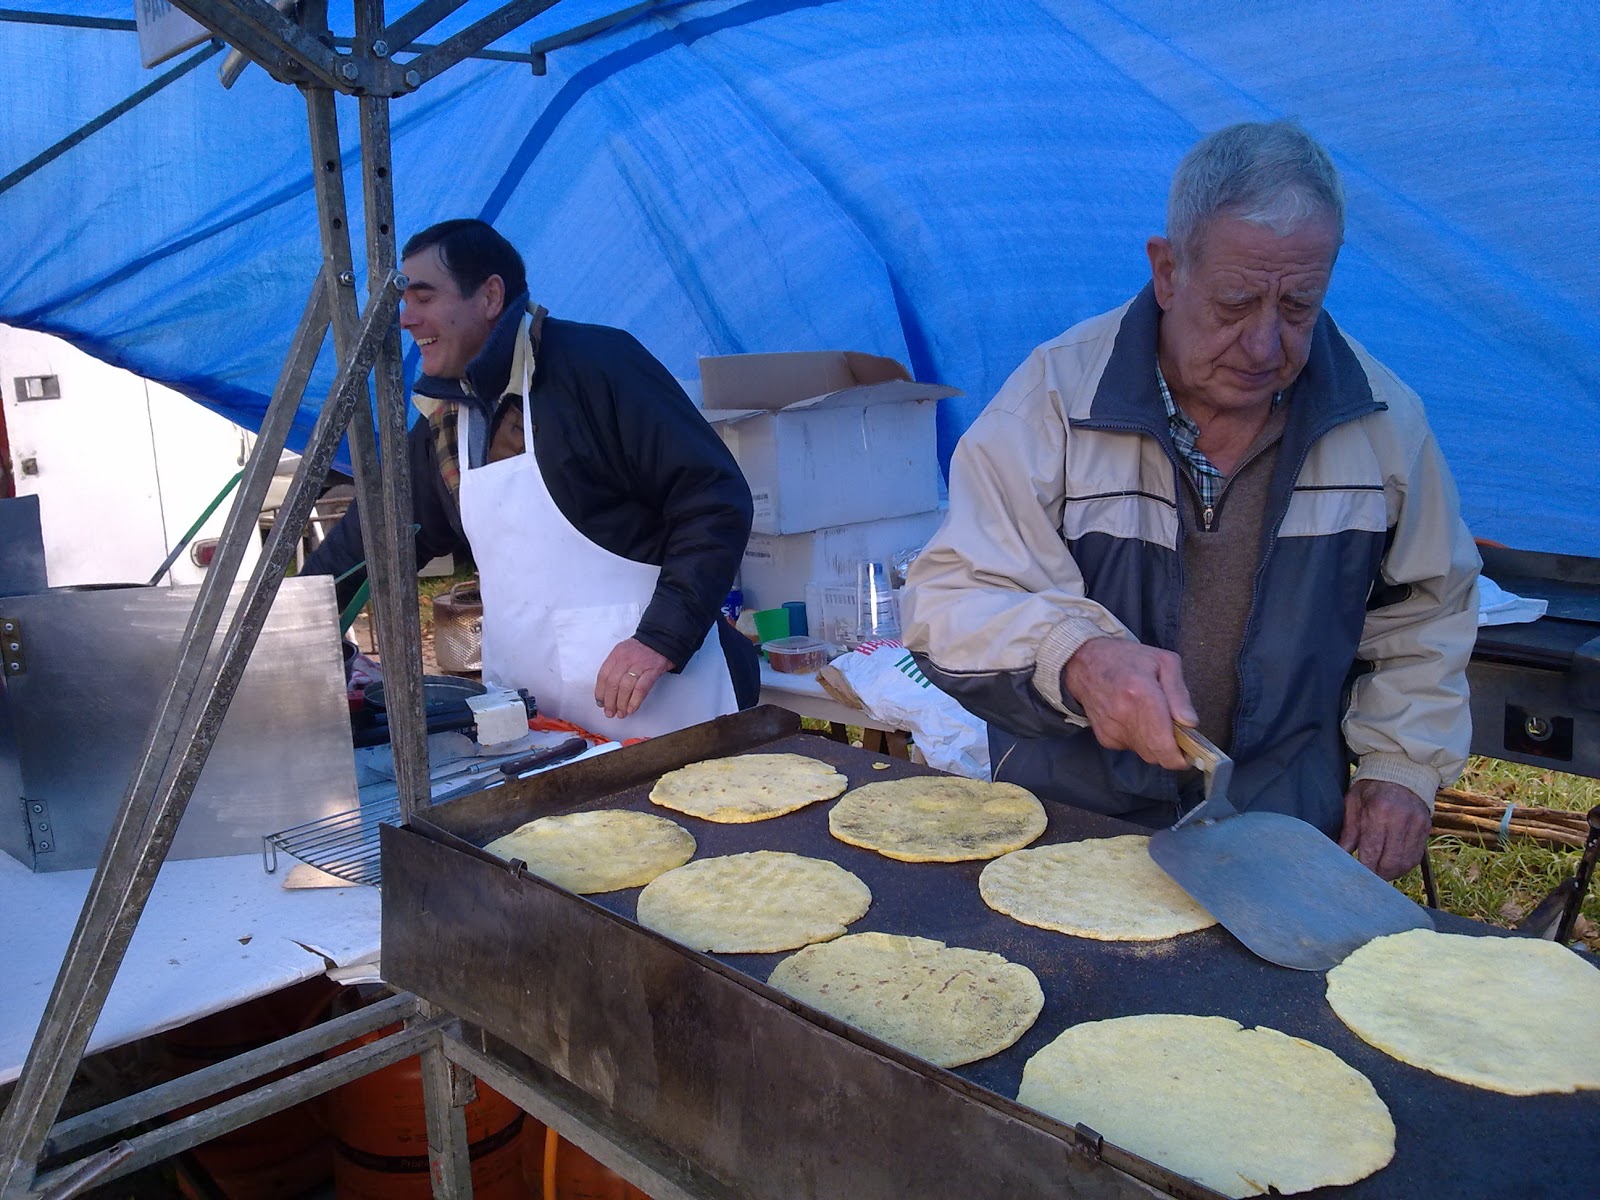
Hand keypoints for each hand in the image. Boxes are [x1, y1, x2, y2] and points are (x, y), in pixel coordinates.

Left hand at [594, 637, 673, 718]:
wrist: (663, 639)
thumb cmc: (642, 649)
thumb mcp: (624, 652)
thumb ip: (615, 667)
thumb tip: (607, 690)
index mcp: (617, 654)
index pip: (603, 675)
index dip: (600, 691)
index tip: (600, 702)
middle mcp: (626, 659)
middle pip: (613, 683)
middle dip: (610, 701)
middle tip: (610, 712)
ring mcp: (640, 664)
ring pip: (625, 687)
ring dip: (621, 703)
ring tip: (621, 713)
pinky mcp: (653, 670)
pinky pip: (641, 688)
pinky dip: (635, 700)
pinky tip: (631, 708)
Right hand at [1062, 637, 1197, 770]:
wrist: (1085, 663)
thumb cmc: (1128, 659)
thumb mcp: (1164, 662)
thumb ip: (1180, 694)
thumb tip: (1190, 724)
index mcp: (1142, 694)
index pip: (1163, 744)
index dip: (1180, 757)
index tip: (1191, 752)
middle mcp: (1124, 716)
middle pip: (1156, 755)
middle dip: (1171, 750)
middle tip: (1176, 731)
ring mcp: (1111, 729)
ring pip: (1145, 754)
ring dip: (1155, 743)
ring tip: (1152, 718)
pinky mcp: (1104, 737)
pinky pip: (1131, 748)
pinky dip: (1139, 739)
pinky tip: (1134, 718)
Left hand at [1338, 779, 1429, 879]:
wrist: (1401, 770)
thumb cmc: (1371, 788)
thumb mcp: (1353, 803)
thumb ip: (1348, 830)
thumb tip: (1339, 854)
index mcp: (1378, 811)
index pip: (1372, 850)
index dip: (1364, 868)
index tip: (1356, 875)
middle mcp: (1400, 819)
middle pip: (1390, 861)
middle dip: (1378, 874)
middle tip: (1367, 878)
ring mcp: (1416, 824)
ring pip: (1405, 862)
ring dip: (1391, 873)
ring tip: (1379, 874)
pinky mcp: (1426, 828)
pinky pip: (1415, 857)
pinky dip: (1403, 866)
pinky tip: (1392, 866)